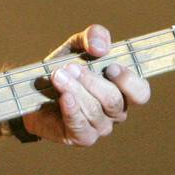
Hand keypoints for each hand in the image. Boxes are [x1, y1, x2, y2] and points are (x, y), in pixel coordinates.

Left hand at [23, 24, 150, 145]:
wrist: (34, 91)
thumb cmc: (64, 68)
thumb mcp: (77, 46)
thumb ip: (93, 37)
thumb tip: (101, 47)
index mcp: (123, 90)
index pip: (140, 92)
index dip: (129, 81)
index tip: (111, 67)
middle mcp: (116, 112)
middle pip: (113, 100)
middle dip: (91, 81)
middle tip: (70, 68)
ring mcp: (100, 127)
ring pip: (94, 111)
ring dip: (75, 90)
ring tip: (58, 76)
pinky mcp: (81, 137)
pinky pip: (80, 126)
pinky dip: (72, 109)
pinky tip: (63, 96)